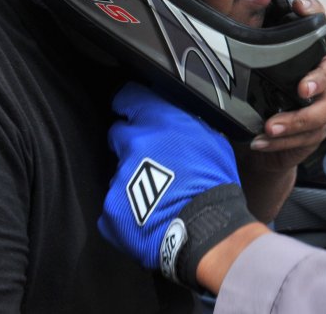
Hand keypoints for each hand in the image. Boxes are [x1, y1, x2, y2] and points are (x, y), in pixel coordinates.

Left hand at [99, 82, 255, 287]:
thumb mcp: (212, 140)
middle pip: (120, 134)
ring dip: (133, 177)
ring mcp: (118, 177)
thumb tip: (180, 125)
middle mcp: (133, 144)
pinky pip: (115, 204)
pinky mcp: (110, 208)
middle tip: (152, 159)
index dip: (130, 104)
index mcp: (159, 122)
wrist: (206, 228)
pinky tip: (148, 214)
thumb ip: (187, 127)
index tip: (132, 110)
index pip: (129, 98)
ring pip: (119, 171)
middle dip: (132, 142)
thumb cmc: (214, 183)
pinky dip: (128, 208)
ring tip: (157, 194)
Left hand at [236, 0, 325, 219]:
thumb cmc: (250, 96)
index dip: (313, 11)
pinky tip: (260, 141)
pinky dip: (282, 142)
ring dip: (297, 119)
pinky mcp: (315, 131)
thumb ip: (246, 37)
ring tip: (269, 127)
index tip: (297, 7)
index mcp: (303, 53)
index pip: (316, 22)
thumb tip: (249, 9)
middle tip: (302, 88)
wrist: (249, 139)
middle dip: (324, 76)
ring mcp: (321, 104)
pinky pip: (308, 137)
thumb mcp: (242, 66)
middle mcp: (319, 75)